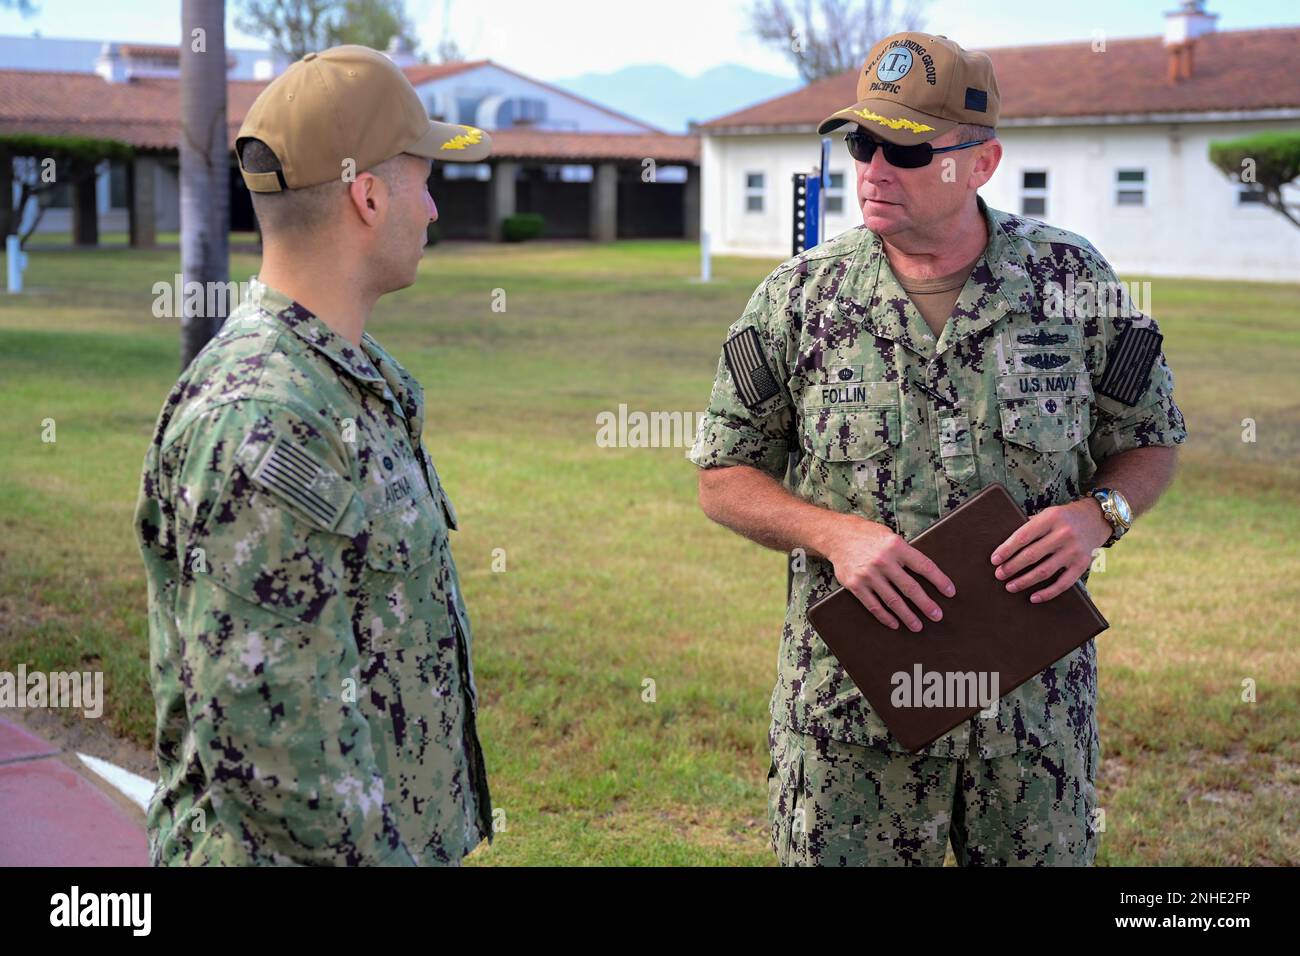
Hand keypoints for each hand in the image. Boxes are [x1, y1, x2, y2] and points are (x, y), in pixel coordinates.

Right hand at [824, 515, 955, 631]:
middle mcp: (883, 561)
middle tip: (937, 616)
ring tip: (917, 626)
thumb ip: (904, 553)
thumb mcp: (889, 537)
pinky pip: (873, 605)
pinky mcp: (856, 585)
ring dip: (907, 616)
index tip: (950, 592)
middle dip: (926, 604)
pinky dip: (885, 617)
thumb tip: (925, 572)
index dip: (939, 580)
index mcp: (896, 546)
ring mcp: (868, 575)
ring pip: (893, 601)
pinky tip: (894, 623)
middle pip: (910, 588)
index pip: (924, 566)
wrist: (837, 536)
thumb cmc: (867, 535)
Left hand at [990, 498, 1112, 602]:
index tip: (994, 560)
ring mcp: (1074, 550)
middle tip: (998, 575)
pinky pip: (1063, 583)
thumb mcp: (1047, 513)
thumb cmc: (1062, 518)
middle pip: (1032, 555)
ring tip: (1010, 586)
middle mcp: (1064, 534)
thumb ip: (1029, 526)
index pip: (1023, 536)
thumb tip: (1004, 546)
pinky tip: (1033, 598)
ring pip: (1045, 571)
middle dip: (1012, 567)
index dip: (1006, 549)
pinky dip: (1047, 593)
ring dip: (1024, 581)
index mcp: (1051, 518)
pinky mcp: (1082, 564)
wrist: (1095, 519)